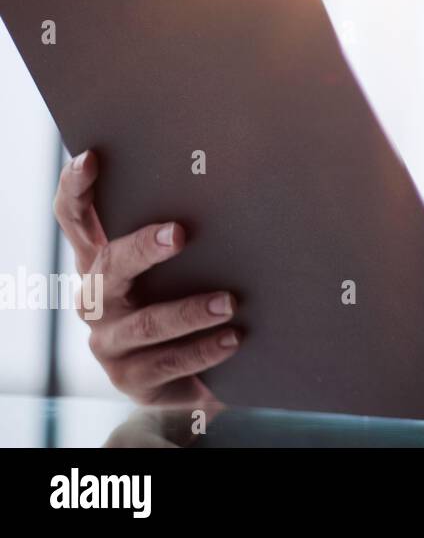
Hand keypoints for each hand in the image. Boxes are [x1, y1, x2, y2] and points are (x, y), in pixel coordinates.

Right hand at [52, 151, 239, 405]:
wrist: (197, 374)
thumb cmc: (191, 297)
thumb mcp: (185, 264)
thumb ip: (185, 232)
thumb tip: (231, 182)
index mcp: (102, 262)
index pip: (75, 220)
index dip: (76, 190)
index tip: (92, 158)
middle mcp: (97, 300)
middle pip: (110, 267)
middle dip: (143, 248)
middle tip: (181, 233)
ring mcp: (109, 342)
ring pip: (145, 323)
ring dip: (189, 311)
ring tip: (229, 302)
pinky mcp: (131, 379)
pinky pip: (167, 363)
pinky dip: (203, 350)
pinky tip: (234, 338)